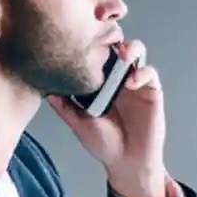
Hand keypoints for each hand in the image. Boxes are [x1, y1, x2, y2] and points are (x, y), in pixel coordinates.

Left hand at [47, 39, 167, 196]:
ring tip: (122, 54)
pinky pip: (149, 73)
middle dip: (112, 34)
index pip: (96, 52)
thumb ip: (64, 107)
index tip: (80, 33)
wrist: (127, 163)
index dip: (91, 39)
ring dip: (130, 49)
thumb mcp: (79, 124)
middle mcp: (117, 76)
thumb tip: (45, 91)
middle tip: (103, 36)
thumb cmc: (103, 144)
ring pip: (136, 52)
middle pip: (116, 44)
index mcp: (99, 80)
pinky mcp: (151, 91)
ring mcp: (135, 82)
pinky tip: (131, 82)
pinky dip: (142, 72)